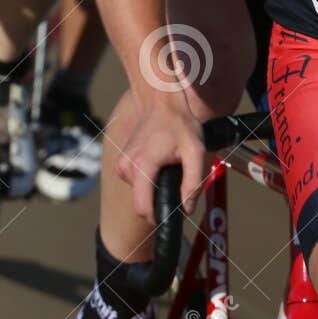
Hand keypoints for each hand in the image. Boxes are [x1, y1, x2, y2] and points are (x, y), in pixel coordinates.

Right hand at [114, 94, 206, 222]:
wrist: (161, 101)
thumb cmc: (179, 124)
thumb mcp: (195, 152)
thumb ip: (193, 183)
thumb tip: (187, 209)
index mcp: (142, 166)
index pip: (143, 208)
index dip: (158, 217)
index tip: (174, 214)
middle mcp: (126, 167)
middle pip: (142, 203)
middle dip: (160, 201)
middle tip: (179, 186)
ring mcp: (122, 164)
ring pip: (140, 193)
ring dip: (155, 188)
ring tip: (170, 167)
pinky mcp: (122, 162)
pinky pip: (136, 182)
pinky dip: (148, 179)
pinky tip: (160, 163)